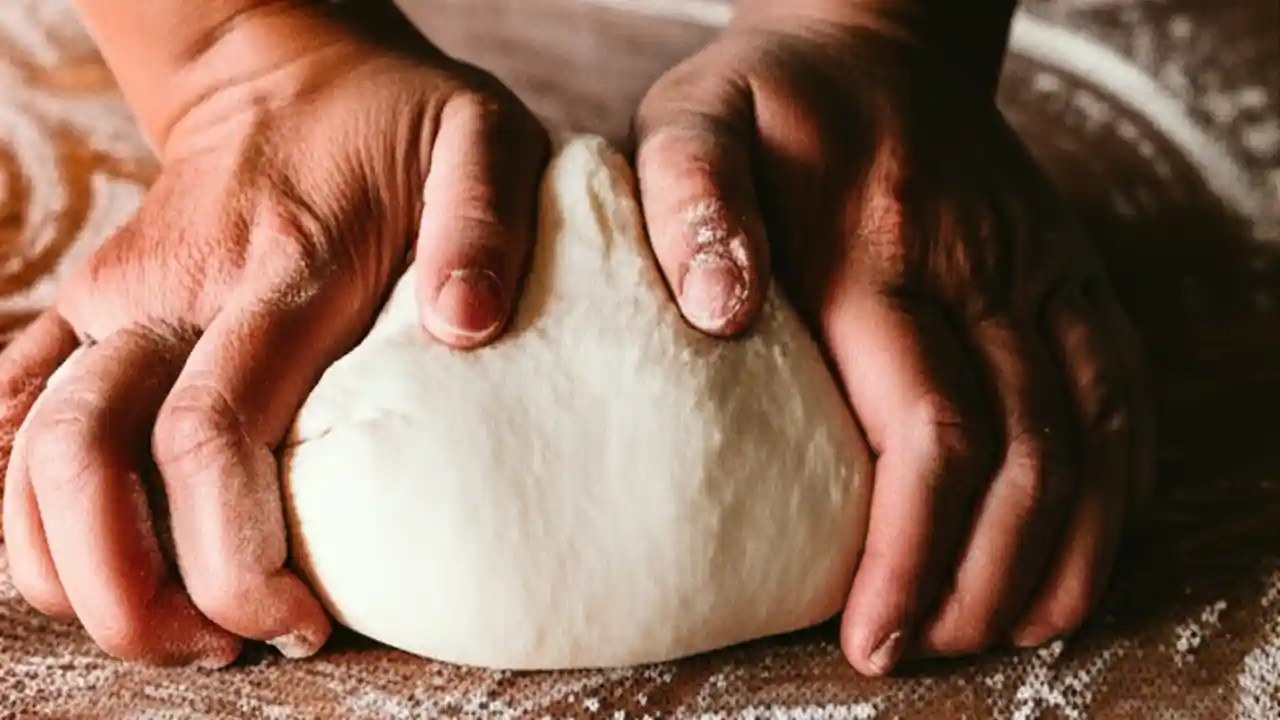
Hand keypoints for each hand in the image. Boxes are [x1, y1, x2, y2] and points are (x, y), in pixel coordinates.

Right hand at [0, 5, 547, 665]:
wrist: (279, 56)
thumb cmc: (398, 117)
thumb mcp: (480, 139)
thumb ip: (482, 224)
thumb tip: (465, 329)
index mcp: (279, 272)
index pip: (209, 437)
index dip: (232, 558)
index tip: (298, 625)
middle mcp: (174, 291)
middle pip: (83, 462)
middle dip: (129, 594)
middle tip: (219, 655)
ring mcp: (118, 295)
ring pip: (26, 453)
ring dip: (69, 570)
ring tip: (169, 631)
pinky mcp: (91, 300)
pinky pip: (15, 406)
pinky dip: (18, 500)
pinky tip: (75, 564)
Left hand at [635, 7, 1153, 673]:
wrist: (877, 38)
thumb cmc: (768, 101)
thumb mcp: (694, 123)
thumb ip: (691, 206)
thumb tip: (721, 315)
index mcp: (880, 253)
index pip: (929, 433)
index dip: (912, 553)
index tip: (872, 636)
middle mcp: (983, 270)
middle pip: (1021, 459)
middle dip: (982, 581)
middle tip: (928, 652)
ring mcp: (1042, 270)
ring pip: (1090, 440)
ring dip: (1060, 557)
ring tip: (1007, 635)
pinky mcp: (1073, 273)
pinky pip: (1123, 391)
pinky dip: (1117, 488)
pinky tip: (1083, 552)